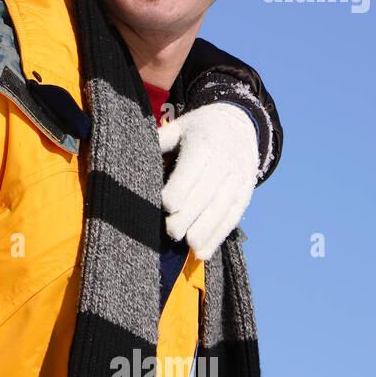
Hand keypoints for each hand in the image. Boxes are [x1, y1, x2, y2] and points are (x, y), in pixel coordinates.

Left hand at [157, 103, 257, 259]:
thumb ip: (158, 141)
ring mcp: (237, 179)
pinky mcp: (245, 193)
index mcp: (203, 144)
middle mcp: (223, 162)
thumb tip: (130, 154)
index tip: (166, 204)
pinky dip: (218, 237)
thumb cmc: (199, 129)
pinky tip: (203, 253)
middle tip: (171, 232)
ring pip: (222, 208)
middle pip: (206, 192)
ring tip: (191, 248)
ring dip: (207, 230)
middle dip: (189, 214)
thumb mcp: (179, 127)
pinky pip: (233, 217)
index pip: (192, 168)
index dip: (180, 188)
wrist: (241, 124)